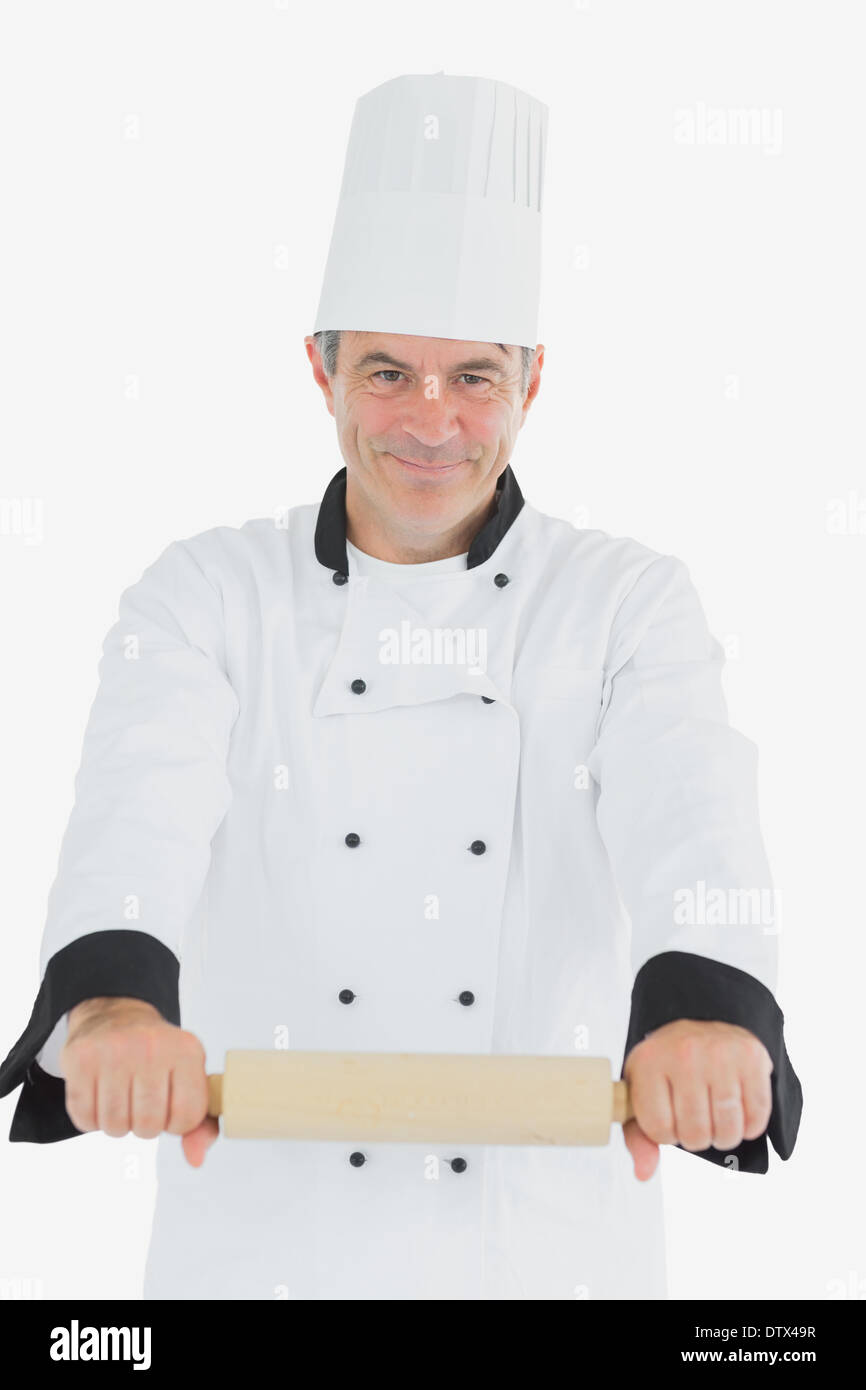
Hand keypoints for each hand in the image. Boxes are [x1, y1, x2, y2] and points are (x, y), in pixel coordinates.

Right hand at [60, 997, 218, 1167]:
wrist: (117, 1015)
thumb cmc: (158, 1056)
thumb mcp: (189, 1077)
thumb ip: (200, 1123)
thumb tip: (195, 1160)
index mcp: (187, 1050)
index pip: (187, 1117)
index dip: (176, 1124)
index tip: (169, 1107)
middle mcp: (152, 1046)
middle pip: (149, 1126)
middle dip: (145, 1126)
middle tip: (141, 1104)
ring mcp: (114, 1050)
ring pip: (115, 1126)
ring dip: (118, 1125)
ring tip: (122, 1100)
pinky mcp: (82, 1058)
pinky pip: (84, 1118)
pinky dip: (91, 1120)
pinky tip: (100, 1096)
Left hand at [622, 1018, 772, 1180]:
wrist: (702, 1023)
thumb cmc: (668, 1067)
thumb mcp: (642, 1093)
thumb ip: (638, 1137)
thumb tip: (643, 1174)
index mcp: (649, 1062)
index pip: (659, 1130)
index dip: (666, 1135)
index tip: (669, 1118)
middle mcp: (684, 1053)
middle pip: (695, 1134)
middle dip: (696, 1138)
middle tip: (696, 1121)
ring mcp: (720, 1053)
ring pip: (728, 1129)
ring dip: (723, 1137)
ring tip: (716, 1120)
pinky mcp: (752, 1057)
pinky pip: (757, 1116)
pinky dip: (750, 1127)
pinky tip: (738, 1112)